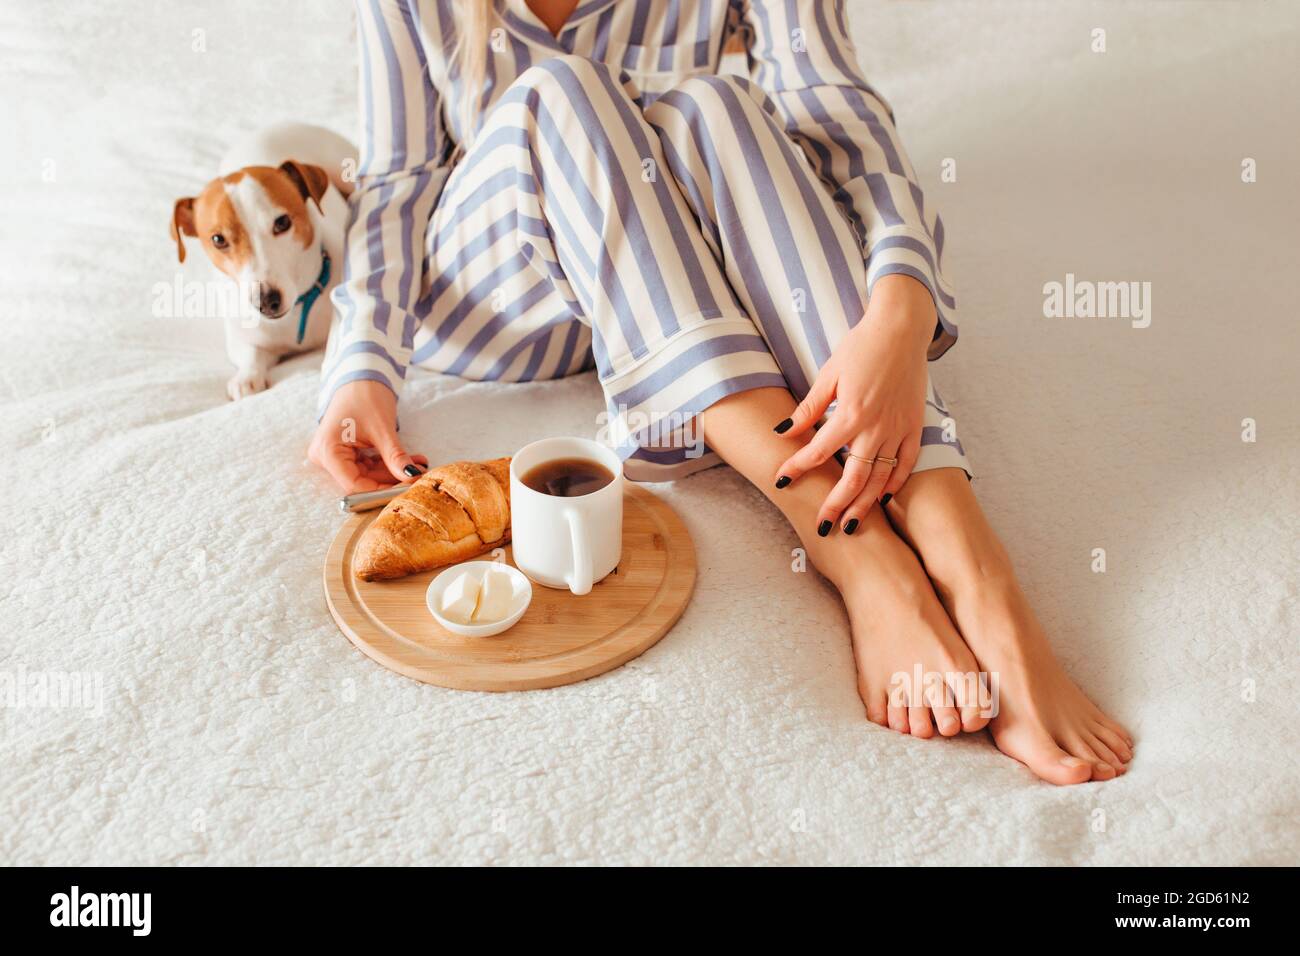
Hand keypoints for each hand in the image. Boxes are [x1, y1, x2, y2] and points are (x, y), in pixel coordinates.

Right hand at [308, 380, 427, 492]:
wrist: (361, 374)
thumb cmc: (365, 395)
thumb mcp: (383, 429)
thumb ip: (395, 457)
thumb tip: (412, 478)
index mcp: (328, 452)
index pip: (355, 485)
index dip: (381, 490)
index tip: (407, 489)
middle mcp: (326, 457)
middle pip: (361, 481)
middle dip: (392, 479)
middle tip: (418, 476)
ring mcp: (335, 454)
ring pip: (368, 474)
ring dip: (394, 470)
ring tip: (419, 463)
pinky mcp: (345, 451)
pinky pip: (368, 465)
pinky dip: (389, 463)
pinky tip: (410, 459)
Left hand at [773, 275, 935, 532]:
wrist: (901, 328)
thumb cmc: (862, 346)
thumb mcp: (829, 373)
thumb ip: (809, 407)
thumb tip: (783, 431)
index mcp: (851, 412)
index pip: (819, 450)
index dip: (798, 467)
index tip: (782, 480)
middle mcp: (877, 426)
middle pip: (854, 476)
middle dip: (837, 504)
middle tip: (823, 526)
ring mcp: (899, 427)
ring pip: (881, 476)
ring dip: (865, 503)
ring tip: (852, 525)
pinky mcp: (916, 425)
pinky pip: (907, 461)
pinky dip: (896, 481)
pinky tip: (883, 497)